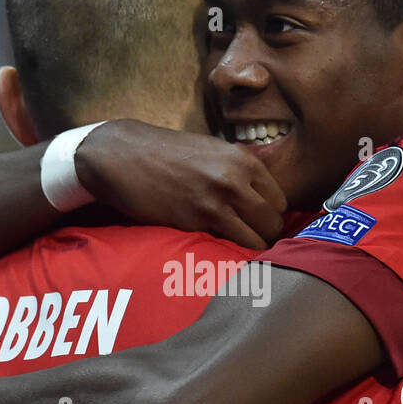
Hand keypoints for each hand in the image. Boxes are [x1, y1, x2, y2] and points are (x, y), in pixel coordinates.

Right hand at [76, 120, 287, 248]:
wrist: (122, 156)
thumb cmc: (164, 153)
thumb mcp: (210, 150)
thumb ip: (237, 170)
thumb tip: (259, 196)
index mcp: (242, 160)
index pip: (280, 200)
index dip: (271, 215)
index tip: (259, 223)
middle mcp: (234, 180)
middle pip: (274, 222)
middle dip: (266, 235)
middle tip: (251, 239)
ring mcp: (215, 202)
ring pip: (258, 240)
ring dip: (252, 249)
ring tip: (238, 250)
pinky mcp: (194, 222)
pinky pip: (228, 246)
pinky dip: (229, 253)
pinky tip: (219, 250)